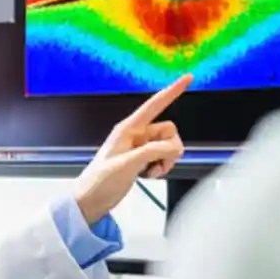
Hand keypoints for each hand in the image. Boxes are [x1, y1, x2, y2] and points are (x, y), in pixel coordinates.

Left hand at [73, 74, 192, 222]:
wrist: (91, 200)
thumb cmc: (100, 181)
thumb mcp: (127, 164)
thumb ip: (152, 151)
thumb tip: (174, 147)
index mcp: (128, 129)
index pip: (154, 104)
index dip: (172, 91)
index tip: (188, 78)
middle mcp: (136, 135)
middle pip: (169, 130)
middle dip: (170, 148)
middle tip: (157, 164)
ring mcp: (140, 148)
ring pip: (169, 145)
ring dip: (166, 160)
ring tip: (150, 172)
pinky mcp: (143, 160)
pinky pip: (164, 157)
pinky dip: (162, 167)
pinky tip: (148, 175)